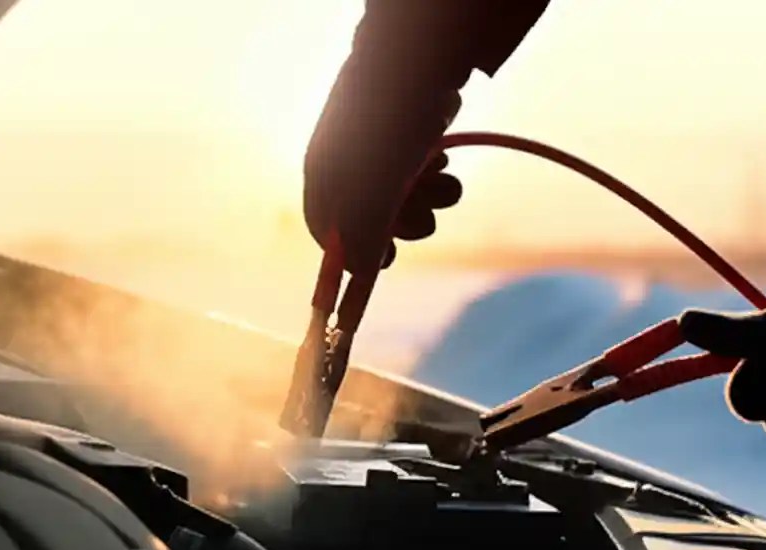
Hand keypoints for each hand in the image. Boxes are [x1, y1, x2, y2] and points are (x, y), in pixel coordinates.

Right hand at [301, 1, 469, 274]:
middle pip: (370, 221)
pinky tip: (441, 164)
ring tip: (441, 183)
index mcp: (324, 177)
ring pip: (403, 200)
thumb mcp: (373, 190)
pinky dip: (435, 178)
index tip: (380, 271)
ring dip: (427, 202)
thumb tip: (362, 275)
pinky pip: (421, 176)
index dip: (351, 257)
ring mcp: (376, 151)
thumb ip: (366, 236)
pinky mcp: (405, 138)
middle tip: (423, 222)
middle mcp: (346, 166)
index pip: (327, 232)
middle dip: (402, 226)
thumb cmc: (385, 126)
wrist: (418, 59)